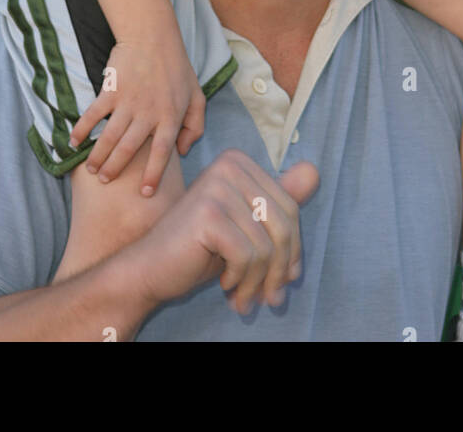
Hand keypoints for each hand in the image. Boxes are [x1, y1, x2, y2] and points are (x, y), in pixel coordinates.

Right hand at [69, 13, 205, 194]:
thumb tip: (182, 152)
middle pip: (129, 149)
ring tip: (92, 169)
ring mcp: (128, 101)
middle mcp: (149, 112)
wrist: (153, 35)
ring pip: (110, 137)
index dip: (153, 175)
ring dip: (98, 156)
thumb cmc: (177, 67)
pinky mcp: (111, 89)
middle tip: (106, 181)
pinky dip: (81, 130)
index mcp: (170, 116)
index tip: (144, 193)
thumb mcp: (197, 96)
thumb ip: (195, 126)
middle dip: (116, 169)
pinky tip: (74, 142)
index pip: (162, 153)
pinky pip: (93, 114)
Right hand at [129, 150, 319, 315]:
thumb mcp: (246, 227)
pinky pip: (248, 255)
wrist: (148, 269)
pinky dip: (242, 280)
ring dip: (260, 283)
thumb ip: (278, 201)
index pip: (290, 207)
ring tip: (245, 299)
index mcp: (240, 162)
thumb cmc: (199, 250)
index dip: (293, 250)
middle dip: (281, 270)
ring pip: (267, 245)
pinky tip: (226, 286)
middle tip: (271, 300)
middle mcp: (230, 165)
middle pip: (284, 225)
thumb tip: (314, 171)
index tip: (285, 279)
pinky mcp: (208, 212)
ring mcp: (218, 186)